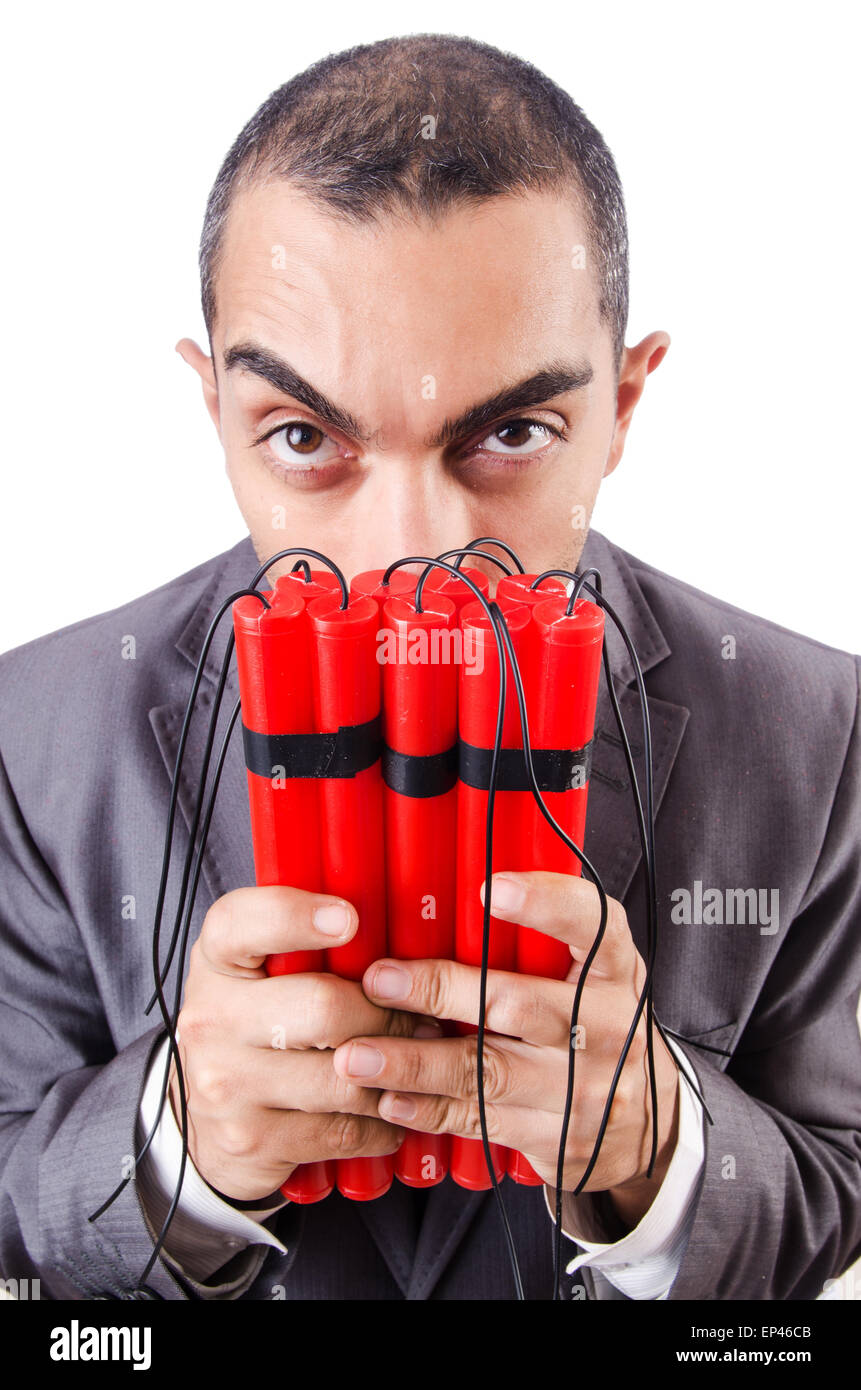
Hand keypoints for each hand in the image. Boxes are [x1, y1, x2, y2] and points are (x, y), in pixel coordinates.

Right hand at [168, 885, 424, 1200]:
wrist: (204, 1122)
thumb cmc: (255, 1025)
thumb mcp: (259, 970)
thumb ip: (302, 941)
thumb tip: (392, 913)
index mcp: (216, 960)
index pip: (242, 923)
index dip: (297, 917)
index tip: (349, 918)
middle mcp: (211, 1018)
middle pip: (322, 1007)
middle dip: (386, 1015)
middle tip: (421, 1018)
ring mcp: (226, 1085)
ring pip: (342, 1076)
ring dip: (395, 1072)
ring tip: (417, 1062)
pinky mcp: (251, 1139)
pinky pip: (342, 1128)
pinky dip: (380, 1122)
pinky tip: (390, 1108)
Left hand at [332, 871, 679, 1227]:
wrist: (649, 1124)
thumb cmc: (599, 1022)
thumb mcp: (596, 972)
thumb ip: (546, 938)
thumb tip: (451, 885)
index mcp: (616, 969)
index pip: (592, 926)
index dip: (545, 904)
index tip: (491, 888)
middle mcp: (607, 1026)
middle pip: (520, 1005)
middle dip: (442, 991)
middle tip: (380, 979)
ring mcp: (584, 1089)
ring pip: (490, 1072)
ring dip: (416, 1063)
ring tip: (356, 1055)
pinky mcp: (557, 1138)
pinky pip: (482, 1121)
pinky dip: (429, 1110)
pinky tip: (387, 1099)